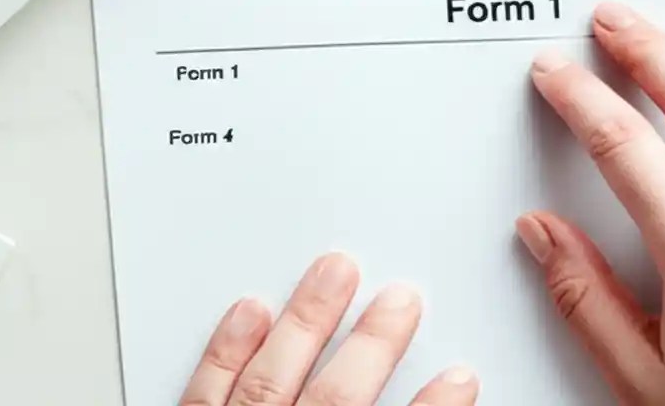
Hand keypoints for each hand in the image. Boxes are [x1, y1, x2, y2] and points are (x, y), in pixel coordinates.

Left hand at [179, 253, 478, 405]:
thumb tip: (436, 396)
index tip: (461, 376)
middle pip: (334, 399)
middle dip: (372, 345)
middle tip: (400, 299)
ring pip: (269, 379)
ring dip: (307, 322)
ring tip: (334, 272)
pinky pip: (203, 391)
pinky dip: (227, 350)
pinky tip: (249, 310)